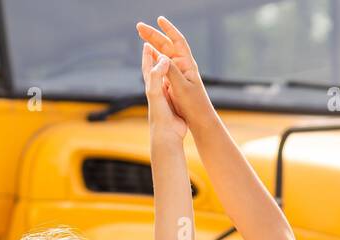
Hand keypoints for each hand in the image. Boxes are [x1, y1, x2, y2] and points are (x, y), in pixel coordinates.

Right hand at [136, 16, 212, 130]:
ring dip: (152, 43)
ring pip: (163, 54)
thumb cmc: (194, 105)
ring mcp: (177, 74)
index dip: (168, 29)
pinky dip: (154, 57)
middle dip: (154, 34)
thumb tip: (161, 55)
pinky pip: (162, 65)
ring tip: (141, 34)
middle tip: (139, 26)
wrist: (199, 121)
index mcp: (187, 65)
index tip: (159, 19)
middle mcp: (183, 66)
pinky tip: (148, 53)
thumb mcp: (182, 88)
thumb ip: (172, 72)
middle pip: (167, 45)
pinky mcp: (173, 82)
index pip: (177, 41)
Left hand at [142, 43, 185, 139]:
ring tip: (166, 61)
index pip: (148, 67)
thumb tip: (163, 59)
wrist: (168, 135)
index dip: (147, 55)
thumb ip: (158, 75)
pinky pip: (174, 88)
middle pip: (155, 71)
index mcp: (151, 87)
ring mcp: (166, 97)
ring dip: (165, 70)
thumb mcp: (156, 92)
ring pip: (165, 79)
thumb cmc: (160, 115)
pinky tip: (178, 81)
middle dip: (154, 60)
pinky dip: (175, 81)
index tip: (147, 43)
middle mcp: (157, 91)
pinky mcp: (175, 104)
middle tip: (154, 48)